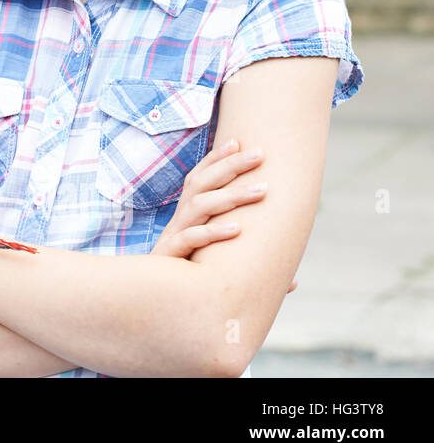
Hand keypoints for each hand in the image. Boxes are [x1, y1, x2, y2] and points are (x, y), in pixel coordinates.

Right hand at [152, 137, 297, 293]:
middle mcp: (180, 221)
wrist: (147, 301)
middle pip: (201, 184)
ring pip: (199, 206)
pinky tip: (237, 229)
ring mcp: (175, 236)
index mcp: (188, 216)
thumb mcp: (215, 267)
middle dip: (230, 166)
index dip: (216, 159)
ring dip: (231, 196)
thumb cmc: (187, 283)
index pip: (200, 178)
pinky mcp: (171, 257)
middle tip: (260, 154)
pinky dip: (213, 233)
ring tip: (262, 191)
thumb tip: (295, 283)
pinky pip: (191, 240)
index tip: (238, 141)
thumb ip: (250, 268)